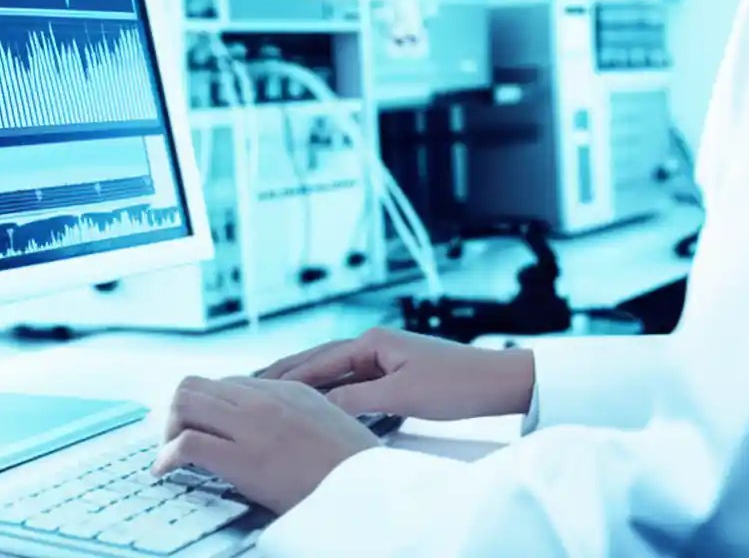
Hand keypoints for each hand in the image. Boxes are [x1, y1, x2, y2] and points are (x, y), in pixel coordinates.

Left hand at [153, 376, 380, 513]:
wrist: (373, 492)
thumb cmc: (357, 469)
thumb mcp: (331, 425)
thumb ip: (299, 417)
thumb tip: (274, 430)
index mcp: (289, 390)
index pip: (226, 383)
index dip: (207, 407)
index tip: (202, 428)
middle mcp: (266, 400)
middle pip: (196, 385)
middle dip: (179, 413)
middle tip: (178, 440)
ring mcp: (253, 426)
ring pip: (184, 402)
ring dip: (169, 428)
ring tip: (172, 455)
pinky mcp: (243, 458)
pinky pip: (186, 444)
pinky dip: (167, 457)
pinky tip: (166, 472)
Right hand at [259, 326, 534, 420]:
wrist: (498, 381)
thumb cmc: (456, 384)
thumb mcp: (401, 396)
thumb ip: (357, 400)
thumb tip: (319, 405)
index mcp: (373, 343)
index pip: (318, 360)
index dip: (286, 374)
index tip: (255, 383)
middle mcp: (375, 344)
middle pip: (320, 358)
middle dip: (287, 370)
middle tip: (251, 381)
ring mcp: (386, 357)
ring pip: (336, 369)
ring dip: (307, 379)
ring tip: (275, 388)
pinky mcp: (397, 371)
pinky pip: (353, 379)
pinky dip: (331, 387)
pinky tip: (320, 398)